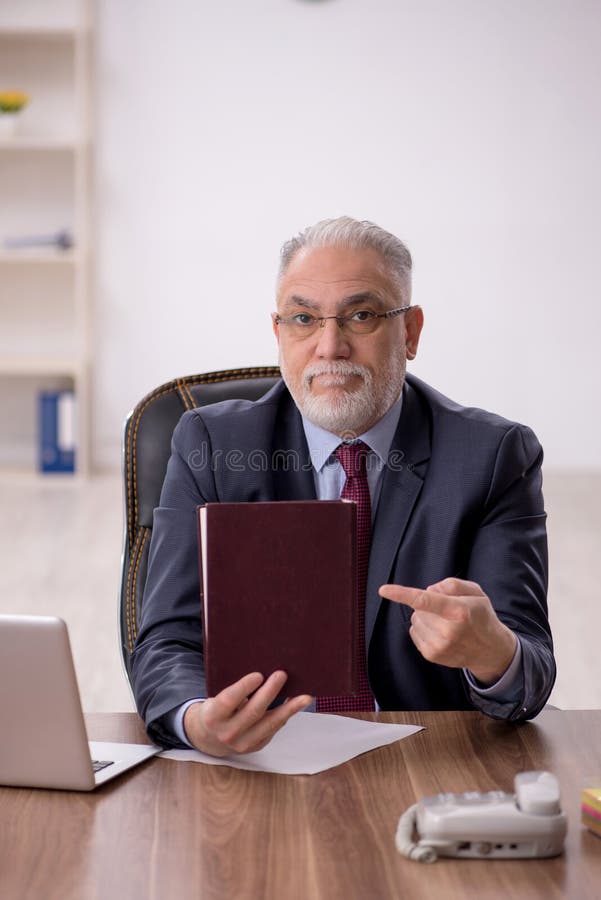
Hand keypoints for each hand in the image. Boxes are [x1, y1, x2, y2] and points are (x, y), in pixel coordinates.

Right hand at [183, 671, 312, 756]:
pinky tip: (295, 705)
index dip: (244, 687)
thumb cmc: (216, 710)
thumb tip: (262, 674)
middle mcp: (227, 733)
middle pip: (253, 711)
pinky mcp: (255, 746)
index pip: (230, 700)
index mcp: (213, 716)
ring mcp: (242, 743)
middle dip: (270, 692)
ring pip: (269, 724)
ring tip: (305, 697)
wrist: (209, 738)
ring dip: (289, 709)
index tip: (258, 674)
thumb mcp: (215, 699)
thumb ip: (234, 691)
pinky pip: (273, 729)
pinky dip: (285, 716)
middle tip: (282, 674)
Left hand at [378, 578, 516, 684]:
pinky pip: (414, 632)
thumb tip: (430, 589)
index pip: (425, 600)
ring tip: (446, 623)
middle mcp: (448, 631)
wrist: (489, 650)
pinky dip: (423, 629)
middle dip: (428, 605)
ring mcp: (439, 646)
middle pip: (419, 608)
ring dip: (425, 617)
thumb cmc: (481, 616)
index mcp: (459, 611)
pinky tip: (440, 632)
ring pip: (415, 620)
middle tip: (447, 610)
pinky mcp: (432, 655)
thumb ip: (453, 584)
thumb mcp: (476, 592)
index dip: (402, 594)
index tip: (383, 590)